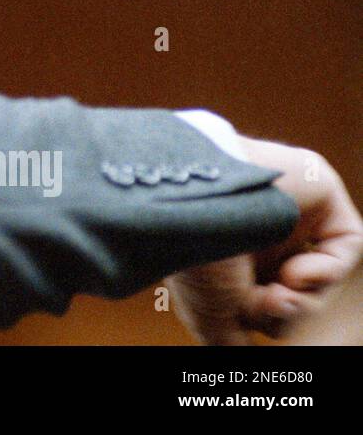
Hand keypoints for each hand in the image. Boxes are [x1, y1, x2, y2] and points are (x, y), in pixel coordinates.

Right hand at [164, 137, 362, 344]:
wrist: (197, 207)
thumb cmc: (196, 258)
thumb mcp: (209, 316)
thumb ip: (228, 337)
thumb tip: (242, 352)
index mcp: (227, 254)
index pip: (264, 296)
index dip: (266, 318)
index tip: (250, 320)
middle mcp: (257, 233)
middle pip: (296, 288)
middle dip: (288, 311)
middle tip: (269, 306)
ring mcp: (288, 213)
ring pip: (323, 271)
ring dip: (308, 297)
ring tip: (282, 292)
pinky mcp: (318, 191)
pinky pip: (347, 242)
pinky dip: (329, 271)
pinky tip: (297, 272)